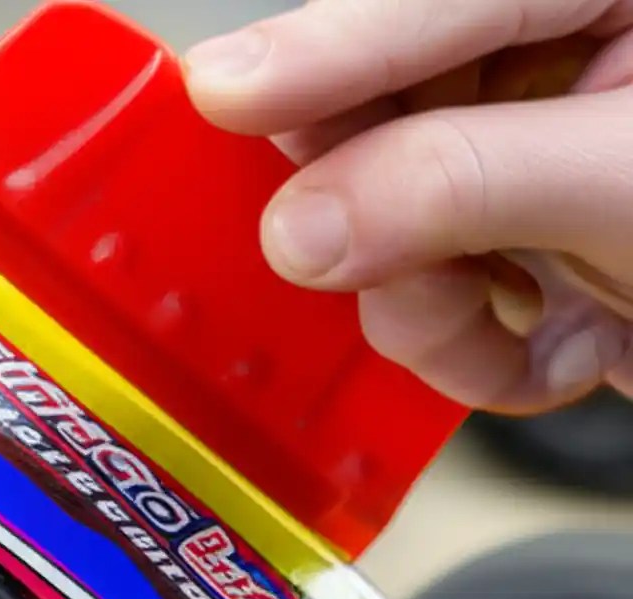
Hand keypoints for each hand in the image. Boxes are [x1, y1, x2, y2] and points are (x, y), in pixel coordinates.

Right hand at [185, 0, 632, 412]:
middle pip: (375, 112)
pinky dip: (471, 351)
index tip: (220, 91)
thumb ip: (458, 182)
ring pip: (381, 223)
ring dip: (426, 306)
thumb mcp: (621, 185)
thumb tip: (302, 224)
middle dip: (371, 209)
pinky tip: (556, 351)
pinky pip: (423, 295)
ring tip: (501, 325)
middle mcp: (548, 63)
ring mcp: (518, 162)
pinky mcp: (507, 246)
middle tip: (341, 251)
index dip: (320, 49)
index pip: (425, 4)